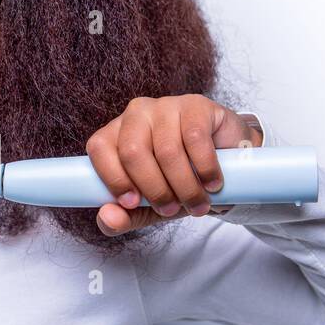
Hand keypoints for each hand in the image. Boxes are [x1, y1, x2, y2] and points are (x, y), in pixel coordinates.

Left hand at [86, 94, 262, 235]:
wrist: (224, 168)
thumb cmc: (176, 184)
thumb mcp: (146, 208)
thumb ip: (122, 218)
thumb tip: (107, 217)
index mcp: (116, 134)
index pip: (99, 148)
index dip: (113, 178)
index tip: (133, 203)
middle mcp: (136, 114)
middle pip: (133, 152)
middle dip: (154, 190)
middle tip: (172, 209)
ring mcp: (166, 106)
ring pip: (167, 150)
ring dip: (184, 187)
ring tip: (197, 204)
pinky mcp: (196, 105)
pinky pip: (195, 138)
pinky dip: (205, 169)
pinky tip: (212, 183)